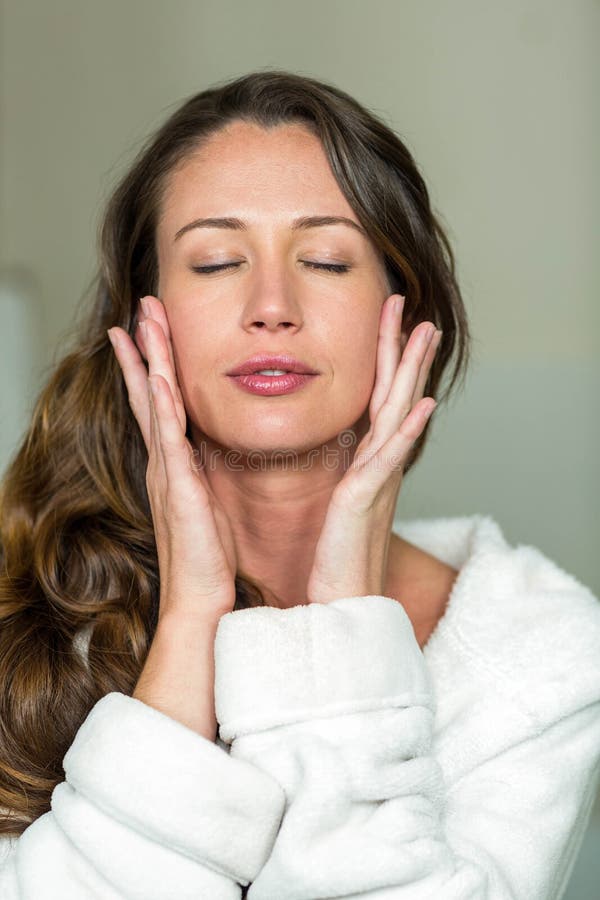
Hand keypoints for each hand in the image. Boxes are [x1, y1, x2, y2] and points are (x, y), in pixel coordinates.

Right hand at [107, 295, 237, 622]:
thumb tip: (211, 452)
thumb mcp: (208, 502)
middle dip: (144, 349)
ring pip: (154, 404)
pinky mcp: (178, 487)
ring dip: (148, 362)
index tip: (149, 331)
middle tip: (140, 309)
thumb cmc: (207, 556)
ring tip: (140, 324)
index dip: (153, 366)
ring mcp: (166, 472)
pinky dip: (162, 405)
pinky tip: (159, 378)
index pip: (159, 404)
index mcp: (173, 464)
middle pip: (149, 393)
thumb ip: (204, 473)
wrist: (200, 598)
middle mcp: (163, 462)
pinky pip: (168, 438)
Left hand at [306, 294, 441, 604]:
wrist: (340, 599)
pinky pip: (390, 457)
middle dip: (402, 349)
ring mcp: (377, 478)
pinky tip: (422, 404)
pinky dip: (409, 430)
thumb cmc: (336, 557)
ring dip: (411, 371)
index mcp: (367, 462)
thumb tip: (345, 461)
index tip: (390, 325)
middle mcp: (378, 464)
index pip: (380, 400)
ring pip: (397, 412)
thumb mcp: (339, 504)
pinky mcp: (366, 497)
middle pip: (394, 394)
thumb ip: (346, 476)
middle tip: (408, 307)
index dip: (386, 361)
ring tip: (423, 332)